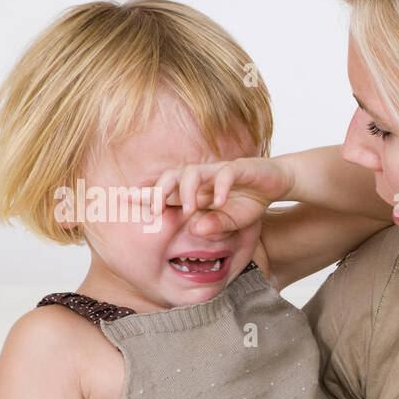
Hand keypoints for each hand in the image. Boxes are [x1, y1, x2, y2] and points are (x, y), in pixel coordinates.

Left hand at [154, 156, 294, 241]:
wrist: (276, 182)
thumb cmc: (250, 200)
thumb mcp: (232, 221)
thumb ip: (216, 226)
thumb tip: (196, 230)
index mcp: (196, 192)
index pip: (166, 192)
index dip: (145, 195)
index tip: (122, 201)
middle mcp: (202, 179)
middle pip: (172, 177)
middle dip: (159, 192)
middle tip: (153, 210)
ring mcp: (219, 171)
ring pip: (193, 172)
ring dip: (187, 191)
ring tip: (188, 210)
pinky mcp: (239, 168)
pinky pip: (226, 173)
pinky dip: (220, 186)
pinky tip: (219, 201)